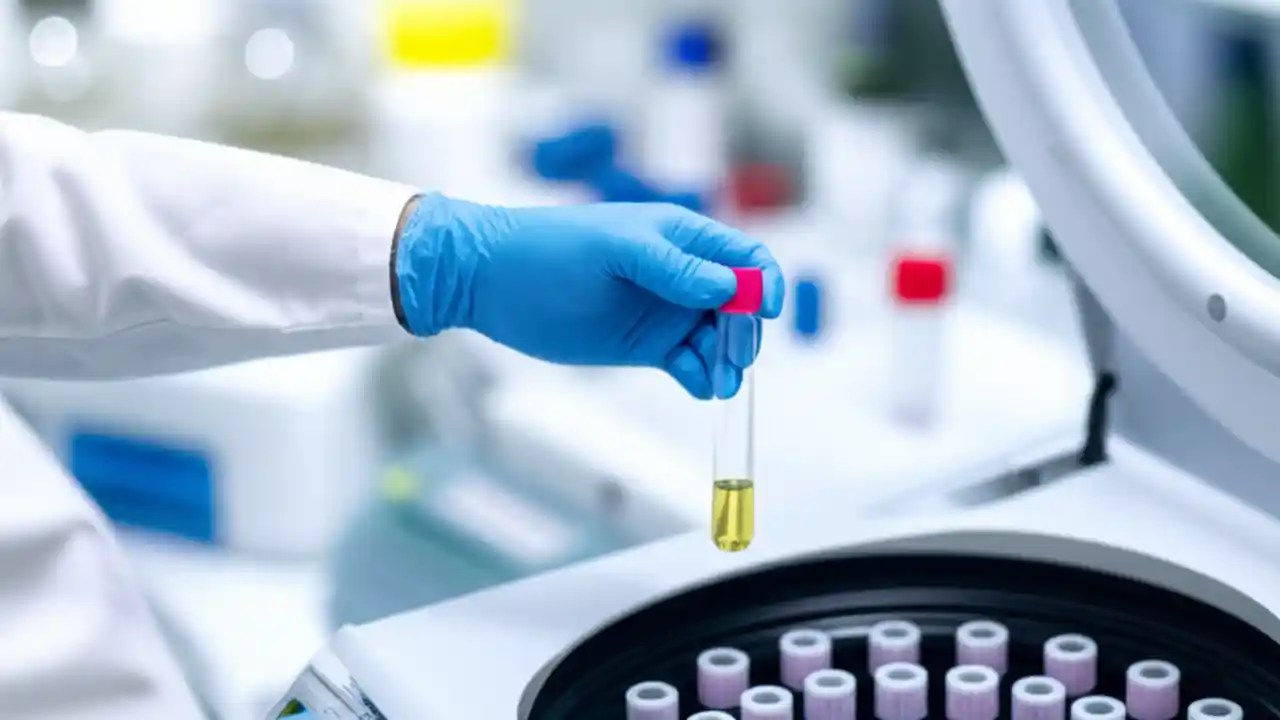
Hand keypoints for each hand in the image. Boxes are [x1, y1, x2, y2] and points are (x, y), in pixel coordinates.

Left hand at [394, 193, 783, 397]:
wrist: (491, 281)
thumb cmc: (550, 250)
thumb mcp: (613, 250)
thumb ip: (671, 267)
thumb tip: (726, 286)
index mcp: (682, 238)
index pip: (746, 257)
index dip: (765, 283)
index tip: (765, 313)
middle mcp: (683, 275)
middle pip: (740, 306)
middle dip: (745, 333)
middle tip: (731, 358)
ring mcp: (665, 313)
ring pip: (717, 341)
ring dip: (726, 362)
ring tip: (717, 383)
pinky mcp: (646, 347)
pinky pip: (689, 364)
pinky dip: (701, 377)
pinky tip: (699, 387)